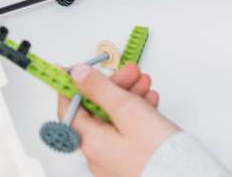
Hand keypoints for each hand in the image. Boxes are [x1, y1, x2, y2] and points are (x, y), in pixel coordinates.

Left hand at [58, 62, 177, 176]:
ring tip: (145, 83)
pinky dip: (136, 115)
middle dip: (113, 86)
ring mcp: (115, 161)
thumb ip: (99, 88)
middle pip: (97, 111)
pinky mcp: (133, 162)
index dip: (75, 85)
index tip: (79, 69)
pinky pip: (127, 133)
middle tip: (130, 71)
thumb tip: (76, 75)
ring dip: (128, 97)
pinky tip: (150, 102)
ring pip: (115, 120)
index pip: (70, 108)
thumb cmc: (161, 153)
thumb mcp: (127, 109)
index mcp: (90, 143)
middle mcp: (99, 155)